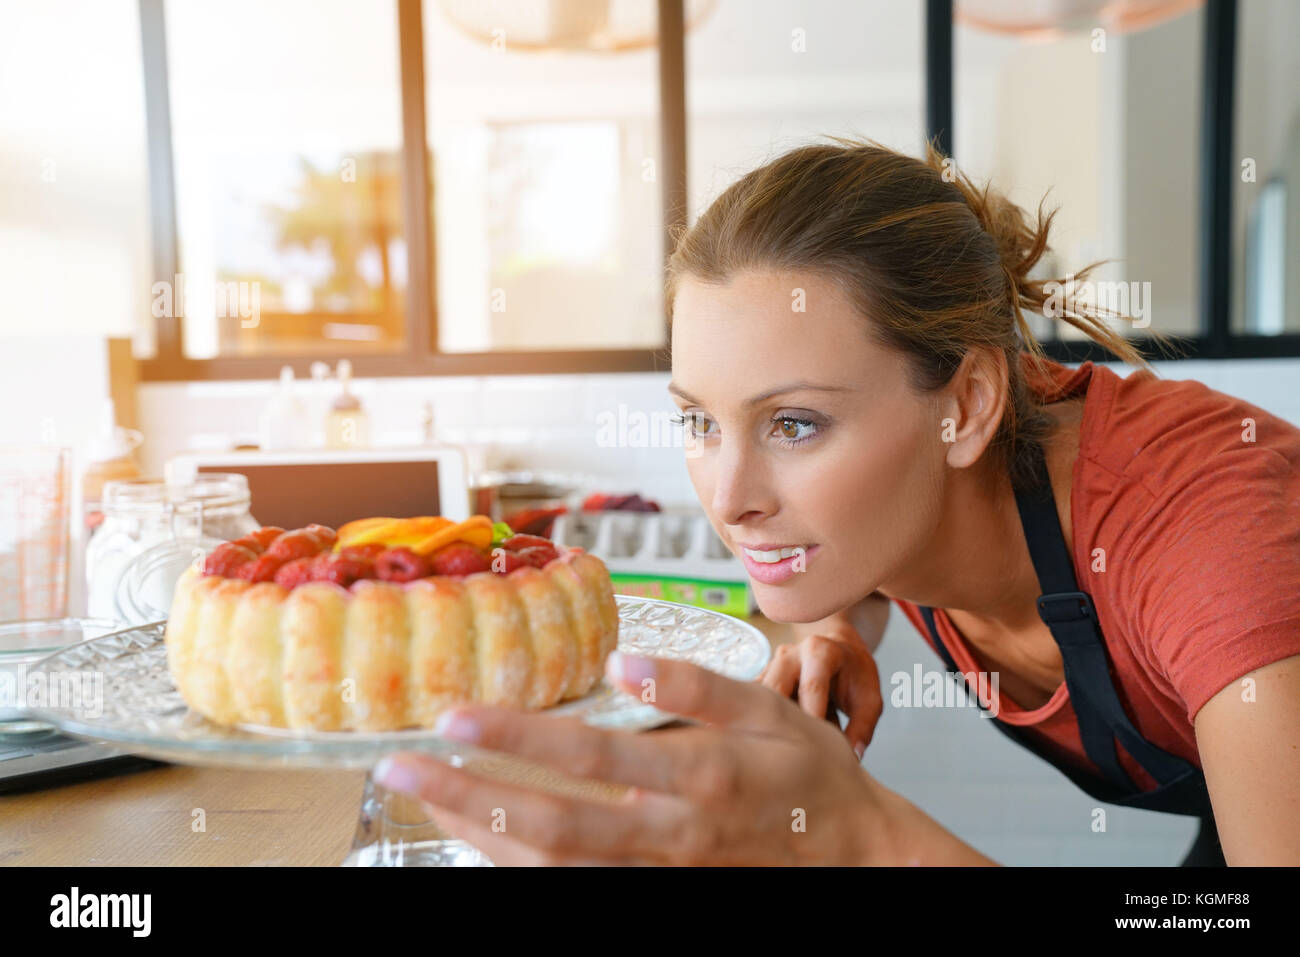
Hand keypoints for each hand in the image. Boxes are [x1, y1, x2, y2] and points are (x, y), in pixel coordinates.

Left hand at [371, 651, 894, 865]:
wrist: (850, 859)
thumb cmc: (807, 776)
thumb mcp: (769, 710)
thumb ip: (696, 686)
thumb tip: (621, 663)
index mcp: (703, 779)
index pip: (593, 756)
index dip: (517, 739)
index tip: (454, 716)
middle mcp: (673, 837)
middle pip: (554, 827)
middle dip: (470, 798)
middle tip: (401, 769)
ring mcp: (662, 878)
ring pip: (556, 872)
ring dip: (482, 837)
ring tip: (425, 802)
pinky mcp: (657, 896)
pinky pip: (577, 891)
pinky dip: (520, 868)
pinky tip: (481, 839)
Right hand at [759, 628, 882, 759]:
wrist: (837, 649)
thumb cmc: (855, 675)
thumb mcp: (870, 698)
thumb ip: (863, 727)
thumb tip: (852, 759)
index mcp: (820, 652)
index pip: (812, 686)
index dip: (812, 715)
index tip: (814, 747)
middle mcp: (789, 655)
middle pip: (774, 689)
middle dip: (778, 722)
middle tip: (786, 756)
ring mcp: (770, 667)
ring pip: (757, 698)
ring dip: (763, 725)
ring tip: (772, 754)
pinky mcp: (759, 680)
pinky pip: (750, 704)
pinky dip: (755, 725)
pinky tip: (761, 746)